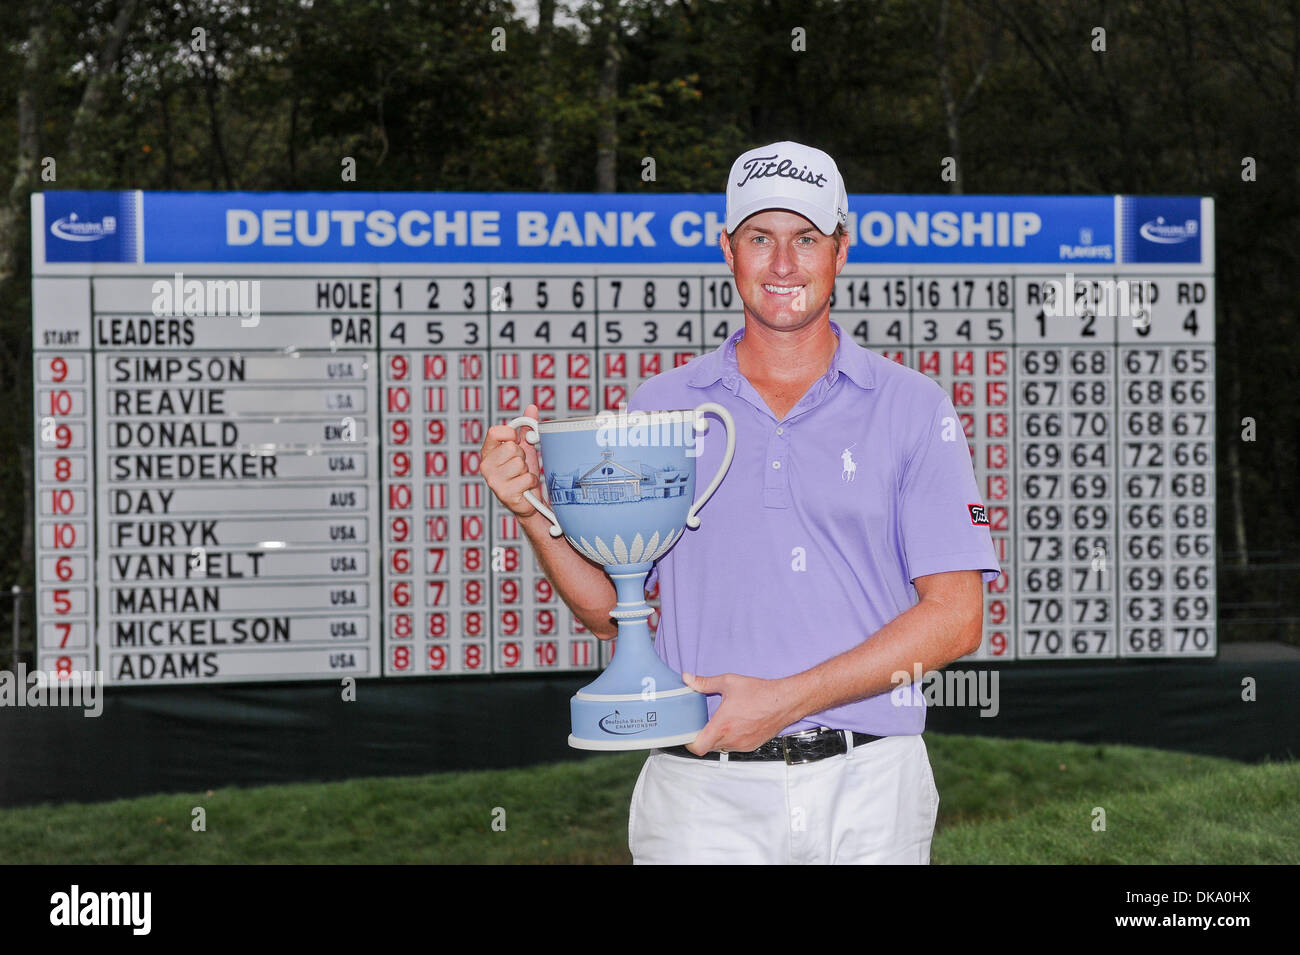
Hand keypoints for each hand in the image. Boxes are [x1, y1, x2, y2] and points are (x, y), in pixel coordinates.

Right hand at [478, 403, 543, 517]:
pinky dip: (531, 482)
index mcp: (488, 452)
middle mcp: (486, 466)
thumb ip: (526, 428)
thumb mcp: (525, 447)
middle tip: (521, 465)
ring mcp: (493, 481)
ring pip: (520, 463)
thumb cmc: (523, 473)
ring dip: (527, 470)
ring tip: (523, 477)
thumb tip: (531, 407)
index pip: (495, 432)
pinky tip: (525, 487)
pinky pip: (527, 478)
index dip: (511, 434)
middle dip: (522, 456)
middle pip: (511, 448)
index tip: (517, 441)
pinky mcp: (504, 494)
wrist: (529, 500)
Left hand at [682, 672, 803, 755]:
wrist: (784, 701)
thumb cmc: (759, 692)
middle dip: (702, 738)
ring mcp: (742, 745)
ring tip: (720, 723)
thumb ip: (705, 682)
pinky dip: (730, 739)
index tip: (687, 734)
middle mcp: (732, 739)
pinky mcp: (752, 746)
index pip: (698, 747)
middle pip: (708, 748)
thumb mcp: (729, 682)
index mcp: (722, 725)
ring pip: (722, 747)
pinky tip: (734, 725)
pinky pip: (734, 747)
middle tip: (701, 724)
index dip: (689, 743)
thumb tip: (687, 678)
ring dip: (717, 739)